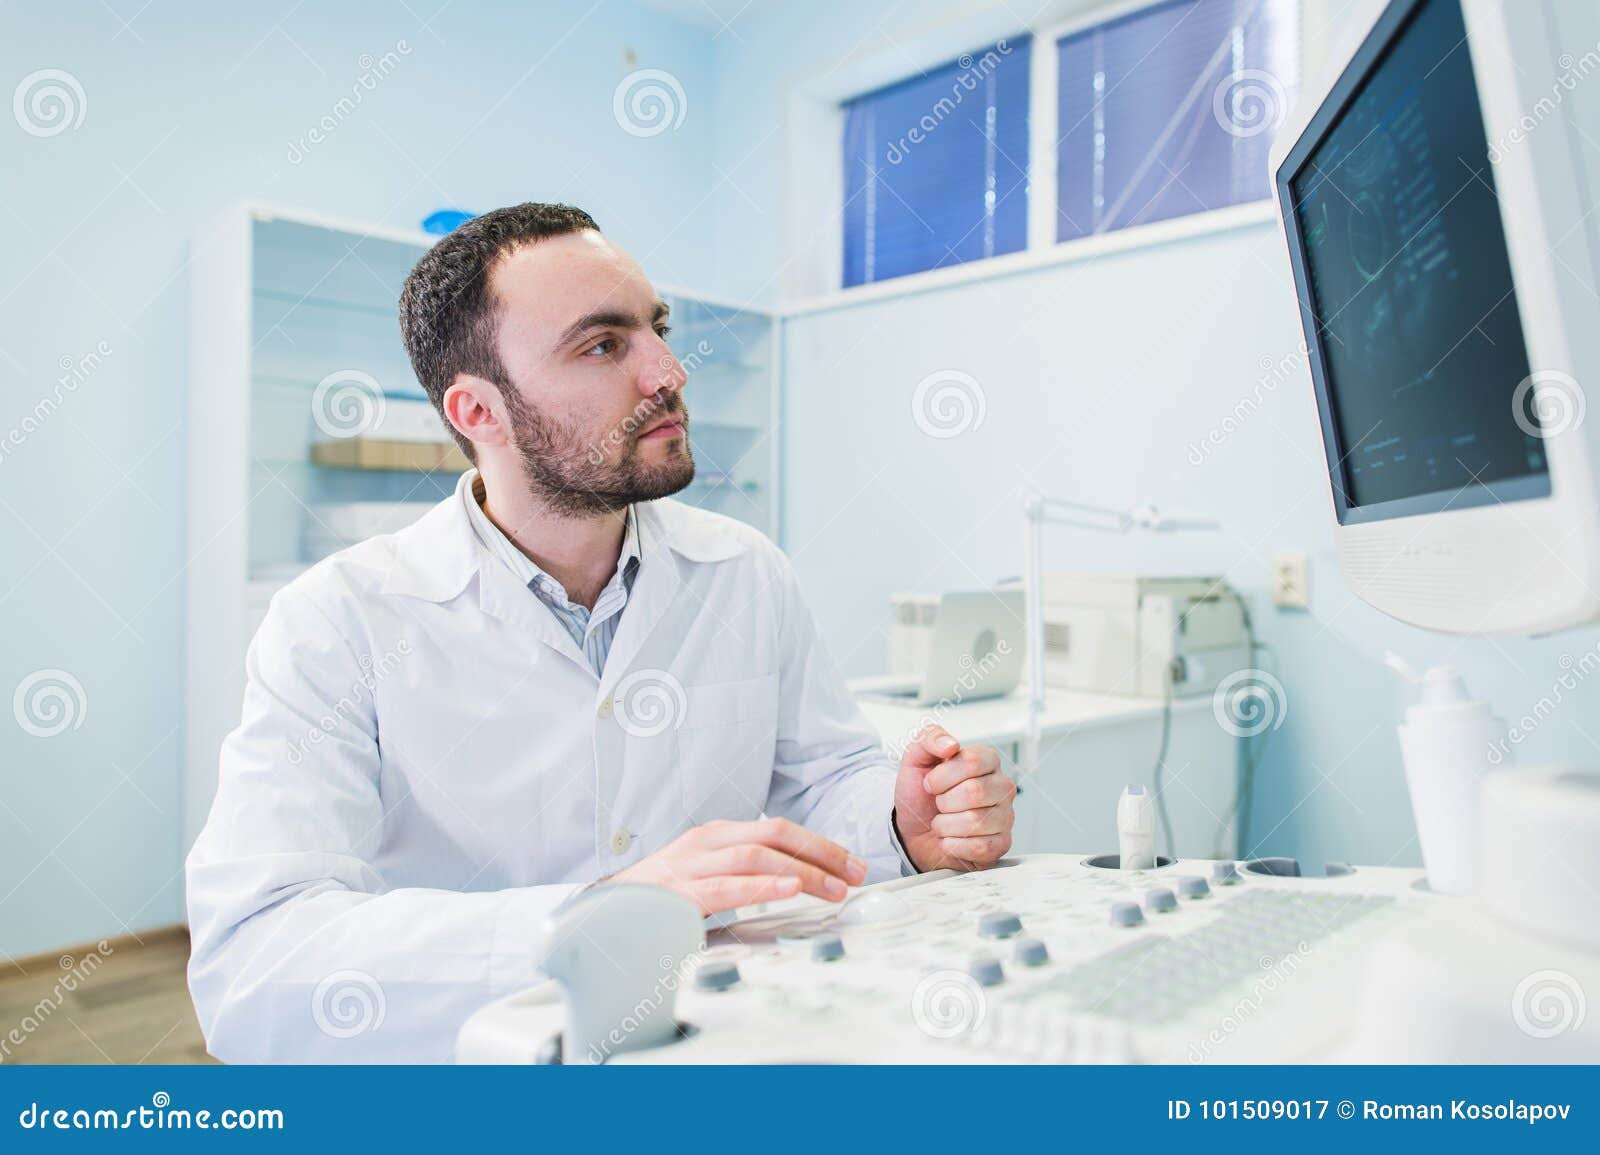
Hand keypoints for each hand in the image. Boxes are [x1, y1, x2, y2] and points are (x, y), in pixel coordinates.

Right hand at [602, 817, 867, 915]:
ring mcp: (690, 865)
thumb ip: (743, 871)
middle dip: (821, 852)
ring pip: (755, 855)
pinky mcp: (678, 893)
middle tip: (855, 874)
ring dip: (802, 871)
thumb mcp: (706, 873)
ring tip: (833, 887)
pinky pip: (727, 886)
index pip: (777, 829)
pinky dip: (763, 885)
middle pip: (773, 834)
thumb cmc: (661, 896)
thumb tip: (796, 878)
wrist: (603, 912)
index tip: (852, 864)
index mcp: (716, 834)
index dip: (819, 844)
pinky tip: (788, 889)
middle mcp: (705, 842)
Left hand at [892, 725, 1014, 872]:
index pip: (973, 761)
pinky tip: (950, 839)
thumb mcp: (915, 760)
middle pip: (976, 792)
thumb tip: (951, 744)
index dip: (943, 776)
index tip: (931, 783)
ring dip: (945, 825)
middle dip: (944, 801)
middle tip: (939, 803)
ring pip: (976, 821)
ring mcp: (1005, 816)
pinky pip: (980, 847)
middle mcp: (1001, 787)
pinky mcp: (1001, 844)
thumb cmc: (920, 795)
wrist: (913, 831)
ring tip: (943, 821)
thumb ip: (929, 738)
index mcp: (987, 760)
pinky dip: (953, 845)